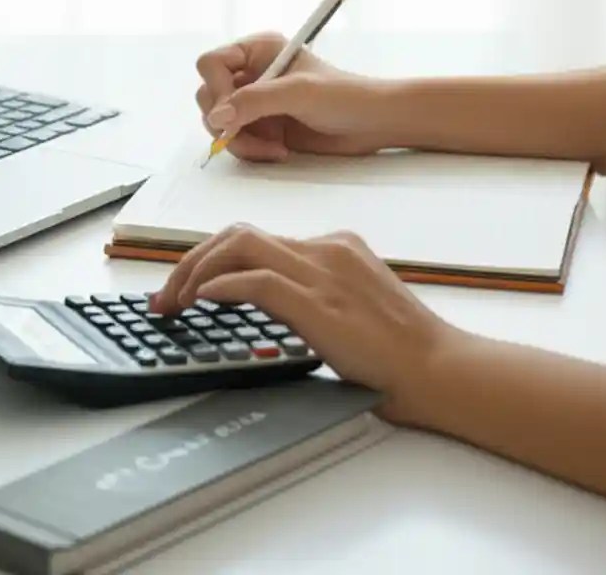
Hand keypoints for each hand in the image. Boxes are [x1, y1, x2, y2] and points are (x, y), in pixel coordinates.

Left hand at [148, 224, 468, 420]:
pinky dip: (219, 287)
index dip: (213, 260)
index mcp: (335, 247)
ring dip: (195, 272)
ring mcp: (322, 271)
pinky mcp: (318, 301)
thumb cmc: (402, 352)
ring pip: (237, 246)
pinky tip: (203, 303)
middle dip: (191, 260)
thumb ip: (315, 296)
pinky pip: (253, 281)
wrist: (439, 369)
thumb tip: (268, 306)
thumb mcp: (354, 307)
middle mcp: (325, 249)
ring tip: (174, 301)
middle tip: (166, 295)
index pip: (258, 240)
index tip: (189, 286)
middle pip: (238, 235)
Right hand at [195, 32, 399, 161]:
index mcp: (258, 51)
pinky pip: (236, 142)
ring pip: (219, 124)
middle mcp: (251, 74)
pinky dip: (250, 151)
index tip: (229, 113)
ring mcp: (254, 103)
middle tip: (246, 135)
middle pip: (209, 97)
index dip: (215, 89)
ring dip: (240, 141)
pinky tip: (278, 151)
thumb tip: (217, 117)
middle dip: (226, 122)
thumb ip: (255, 101)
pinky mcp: (261, 128)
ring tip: (272, 148)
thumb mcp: (299, 93)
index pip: (211, 64)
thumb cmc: (343, 96)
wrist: (372, 124)